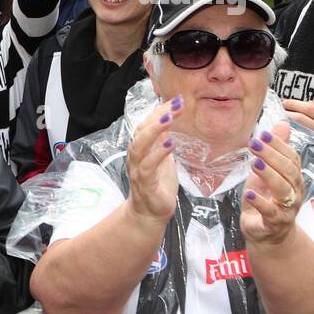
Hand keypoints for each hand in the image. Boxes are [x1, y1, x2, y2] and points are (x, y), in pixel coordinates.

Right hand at [125, 97, 181, 226]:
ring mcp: (138, 169)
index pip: (147, 123)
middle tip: (177, 104)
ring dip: (154, 130)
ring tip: (170, 118)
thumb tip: (169, 119)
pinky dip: (158, 153)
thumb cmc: (157, 184)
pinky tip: (170, 143)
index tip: (177, 99)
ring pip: (140, 145)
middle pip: (141, 130)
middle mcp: (136, 156)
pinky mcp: (145, 183)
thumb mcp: (163, 157)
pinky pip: (148, 166)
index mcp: (141, 148)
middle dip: (158, 115)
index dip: (160, 110)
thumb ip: (163, 139)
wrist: (149, 213)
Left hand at [242, 122, 302, 246]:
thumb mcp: (267, 173)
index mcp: (293, 178)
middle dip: (272, 155)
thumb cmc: (266, 200)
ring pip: (283, 189)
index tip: (262, 134)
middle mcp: (295, 192)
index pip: (291, 158)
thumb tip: (282, 123)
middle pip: (288, 171)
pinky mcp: (275, 223)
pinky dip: (260, 202)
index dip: (278, 145)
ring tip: (254, 163)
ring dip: (268, 175)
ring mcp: (287, 208)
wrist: (267, 234)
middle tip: (254, 143)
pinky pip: (270, 212)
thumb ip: (274, 151)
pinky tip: (249, 193)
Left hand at [283, 99, 313, 166]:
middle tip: (276, 112)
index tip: (285, 102)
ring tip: (278, 123)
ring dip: (289, 125)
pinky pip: (306, 146)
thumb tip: (309, 104)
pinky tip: (286, 140)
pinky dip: (295, 140)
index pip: (312, 108)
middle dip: (289, 112)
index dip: (296, 104)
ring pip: (303, 130)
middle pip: (305, 117)